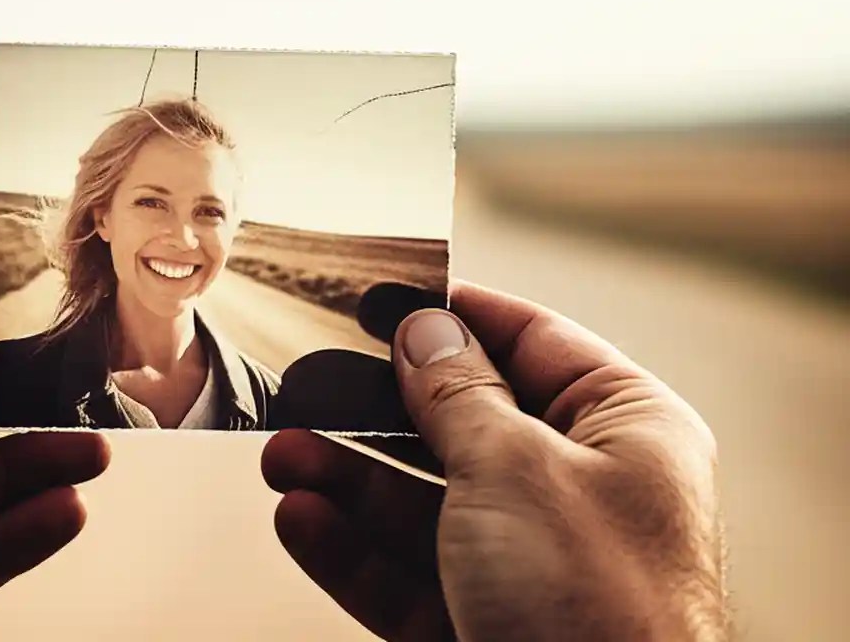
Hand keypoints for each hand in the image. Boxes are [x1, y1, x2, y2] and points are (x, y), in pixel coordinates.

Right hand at [262, 282, 725, 640]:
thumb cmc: (601, 613)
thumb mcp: (516, 468)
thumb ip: (460, 394)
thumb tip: (427, 330)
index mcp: (625, 434)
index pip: (534, 343)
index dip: (456, 316)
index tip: (388, 300)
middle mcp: (580, 494)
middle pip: (462, 428)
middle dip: (378, 412)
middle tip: (314, 385)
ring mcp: (529, 565)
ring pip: (422, 505)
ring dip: (348, 480)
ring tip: (285, 456)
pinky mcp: (482, 625)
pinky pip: (406, 575)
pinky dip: (351, 549)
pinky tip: (303, 519)